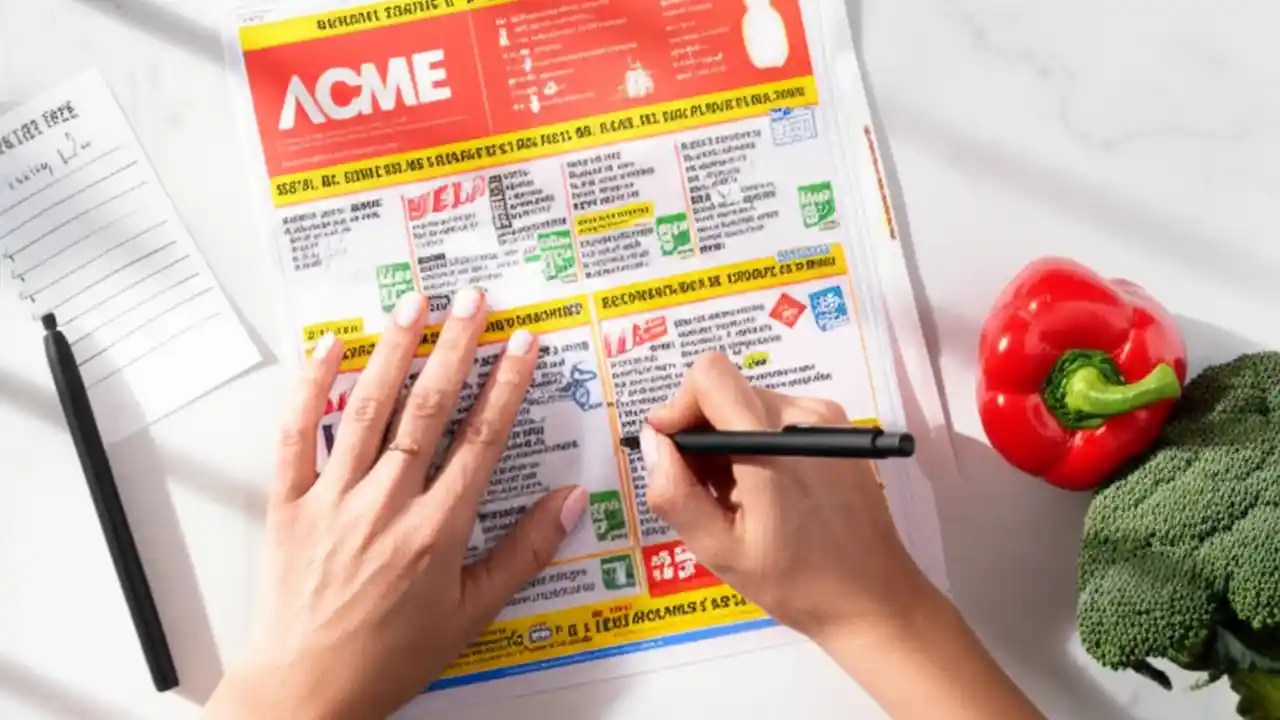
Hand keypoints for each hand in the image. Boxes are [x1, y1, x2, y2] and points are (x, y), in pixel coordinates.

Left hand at [205, 289, 587, 719]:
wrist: (307, 691)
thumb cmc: (388, 658)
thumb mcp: (471, 613)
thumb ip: (523, 553)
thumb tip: (567, 502)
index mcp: (437, 529)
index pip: (482, 437)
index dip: (507, 382)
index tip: (523, 342)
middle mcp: (387, 502)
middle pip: (429, 407)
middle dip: (457, 345)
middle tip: (475, 300)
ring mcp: (334, 498)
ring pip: (369, 407)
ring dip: (395, 348)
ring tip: (415, 303)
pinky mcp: (290, 502)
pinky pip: (298, 433)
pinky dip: (312, 386)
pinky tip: (329, 347)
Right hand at [640, 351, 927, 642]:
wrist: (876, 600)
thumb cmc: (796, 582)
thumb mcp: (719, 550)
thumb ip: (674, 492)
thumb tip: (653, 441)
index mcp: (771, 440)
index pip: (708, 375)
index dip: (678, 405)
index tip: (671, 450)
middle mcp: (803, 414)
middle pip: (727, 391)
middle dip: (702, 433)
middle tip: (705, 491)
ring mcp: (827, 418)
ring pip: (749, 404)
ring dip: (729, 442)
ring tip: (739, 499)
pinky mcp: (840, 429)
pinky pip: (779, 417)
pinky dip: (757, 444)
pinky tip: (767, 493)